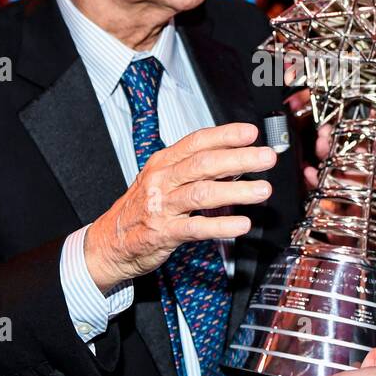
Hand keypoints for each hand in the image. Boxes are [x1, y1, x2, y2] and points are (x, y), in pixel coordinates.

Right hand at [84, 122, 275, 288]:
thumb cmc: (140, 209)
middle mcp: (162, 180)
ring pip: (203, 193)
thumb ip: (197, 171)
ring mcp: (162, 206)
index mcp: (164, 163)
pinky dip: (221, 225)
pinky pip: (196, 227)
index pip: (197, 142)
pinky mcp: (164, 233)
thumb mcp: (163, 181)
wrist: (109, 242)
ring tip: (262, 190)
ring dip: (236, 191)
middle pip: (204, 164)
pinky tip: (241, 225)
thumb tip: (236, 163)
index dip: (225, 135)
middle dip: (239, 159)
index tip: (251, 133)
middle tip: (266, 158)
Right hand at [303, 93, 375, 229]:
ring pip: (332, 161)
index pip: (355, 128)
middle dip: (327, 136)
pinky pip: (331, 184)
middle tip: (324, 132)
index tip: (337, 115)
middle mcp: (363, 156)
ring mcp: (356, 173)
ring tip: (321, 146)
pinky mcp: (352, 190)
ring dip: (322, 152)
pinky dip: (317, 179)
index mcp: (375, 142)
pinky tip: (312, 173)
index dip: (343, 121)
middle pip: (338, 144)